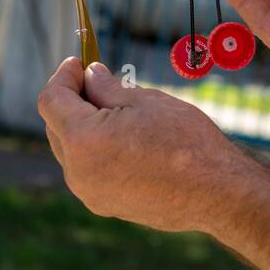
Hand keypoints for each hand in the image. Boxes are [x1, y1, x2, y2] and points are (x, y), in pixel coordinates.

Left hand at [37, 57, 250, 232]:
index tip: (79, 63)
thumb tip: (89, 75)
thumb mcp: (145, 101)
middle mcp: (78, 172)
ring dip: (83, 126)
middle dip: (71, 100)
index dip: (63, 76)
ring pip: (71, 151)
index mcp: (84, 140)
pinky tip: (125, 139)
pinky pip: (88, 171)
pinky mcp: (105, 206)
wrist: (217, 192)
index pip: (52, 100)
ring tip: (116, 110)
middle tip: (97, 80)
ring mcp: (90, 194)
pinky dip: (96, 149)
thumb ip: (107, 87)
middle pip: (56, 126)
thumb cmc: (186, 142)